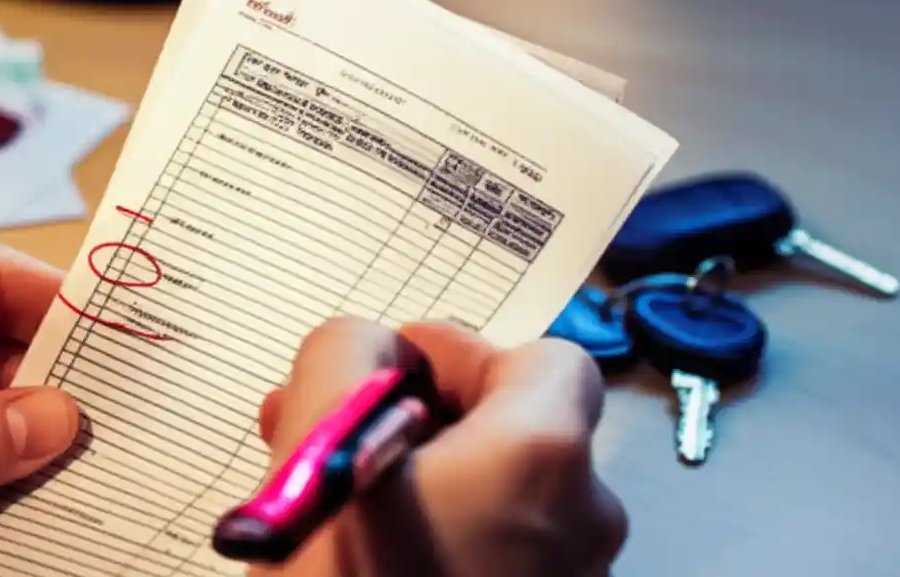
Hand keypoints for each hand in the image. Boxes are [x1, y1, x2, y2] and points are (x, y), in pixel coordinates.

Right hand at [255, 318, 626, 576]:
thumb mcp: (318, 451)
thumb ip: (343, 355)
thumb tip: (366, 346)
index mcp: (545, 457)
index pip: (540, 358)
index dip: (460, 350)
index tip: (385, 366)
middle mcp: (582, 521)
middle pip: (511, 430)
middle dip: (415, 415)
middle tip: (331, 425)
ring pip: (496, 498)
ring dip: (419, 476)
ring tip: (328, 493)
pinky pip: (498, 553)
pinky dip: (442, 533)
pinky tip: (366, 552)